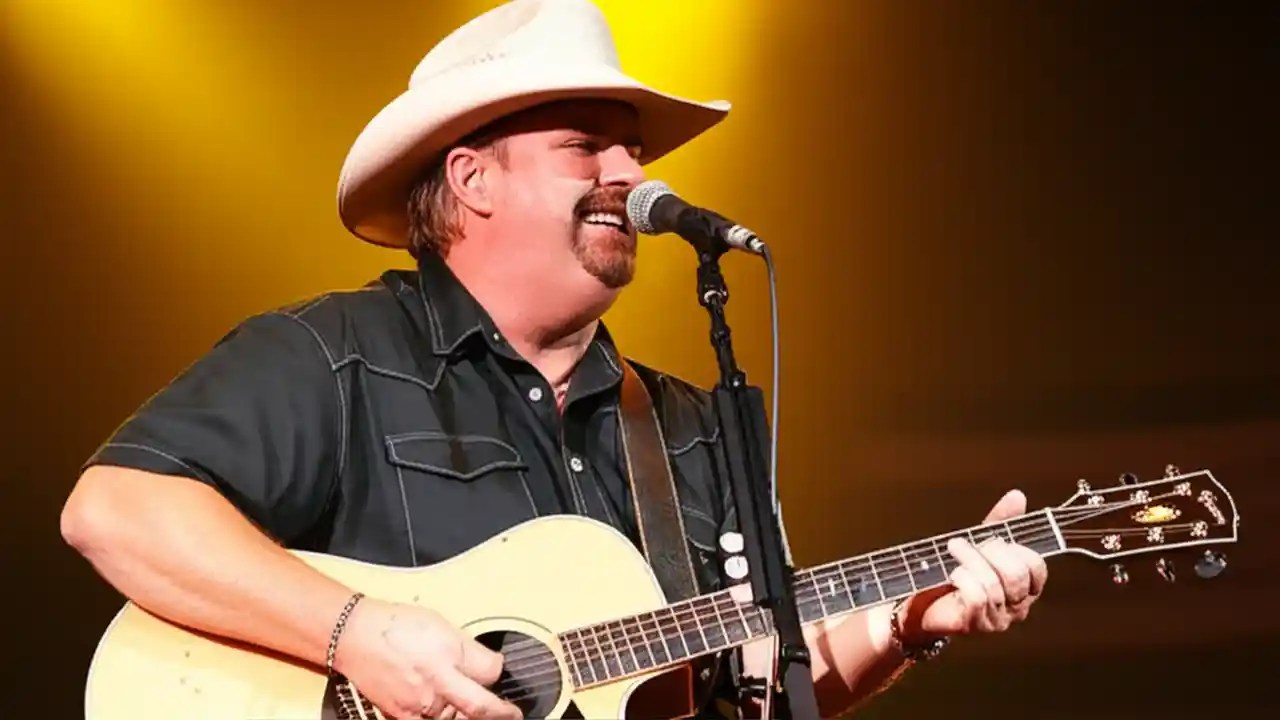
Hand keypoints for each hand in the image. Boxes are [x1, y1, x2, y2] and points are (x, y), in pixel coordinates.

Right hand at [333, 597, 521, 719]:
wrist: (356, 636)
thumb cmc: (396, 626)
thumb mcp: (442, 626)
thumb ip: (469, 649)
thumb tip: (490, 664)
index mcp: (449, 656)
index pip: (491, 673)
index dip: (501, 674)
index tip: (503, 676)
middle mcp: (436, 684)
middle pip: (478, 708)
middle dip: (499, 712)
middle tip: (512, 715)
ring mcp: (419, 705)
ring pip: (456, 719)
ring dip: (469, 716)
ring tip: (477, 711)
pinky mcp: (403, 716)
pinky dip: (443, 718)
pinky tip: (446, 713)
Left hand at [897, 489, 1047, 642]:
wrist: (922, 600)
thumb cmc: (956, 571)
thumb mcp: (981, 542)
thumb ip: (1002, 522)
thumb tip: (1017, 495)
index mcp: (1026, 588)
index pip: (1036, 567)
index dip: (1015, 549)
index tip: (992, 540)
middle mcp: (1018, 607)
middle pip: (1016, 576)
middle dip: (990, 552)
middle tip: (965, 542)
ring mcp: (998, 620)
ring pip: (994, 585)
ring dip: (969, 560)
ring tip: (953, 550)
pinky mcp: (975, 625)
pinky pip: (977, 598)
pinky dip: (963, 579)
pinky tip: (953, 573)